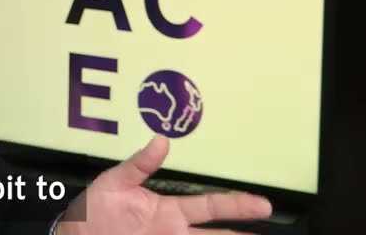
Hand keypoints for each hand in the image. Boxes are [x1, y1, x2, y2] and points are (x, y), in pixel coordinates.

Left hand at [56, 136, 271, 233]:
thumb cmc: (93, 210)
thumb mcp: (115, 183)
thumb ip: (139, 164)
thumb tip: (161, 140)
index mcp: (169, 211)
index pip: (210, 207)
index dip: (236, 206)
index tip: (262, 204)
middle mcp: (175, 232)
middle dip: (244, 234)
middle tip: (272, 230)